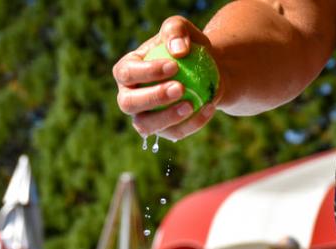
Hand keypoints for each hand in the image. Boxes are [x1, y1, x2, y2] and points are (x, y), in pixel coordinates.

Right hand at [113, 16, 218, 140]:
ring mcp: (143, 117)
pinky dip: (192, 123)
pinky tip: (209, 108)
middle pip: (128, 103)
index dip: (147, 72)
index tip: (174, 67)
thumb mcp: (182, 29)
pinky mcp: (163, 131)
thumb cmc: (188, 48)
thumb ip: (175, 31)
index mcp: (126, 71)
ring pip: (146, 125)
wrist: (206, 71)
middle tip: (180, 89)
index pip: (127, 73)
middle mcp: (128, 97)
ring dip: (167, 117)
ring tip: (191, 105)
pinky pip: (174, 133)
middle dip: (152, 98)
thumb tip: (178, 51)